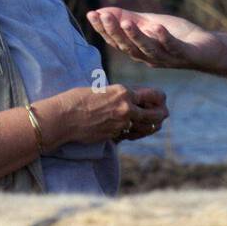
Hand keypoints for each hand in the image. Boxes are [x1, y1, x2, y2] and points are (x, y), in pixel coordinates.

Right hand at [42, 84, 168, 145]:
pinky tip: (136, 130)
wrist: (63, 118)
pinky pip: (132, 135)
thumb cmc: (77, 99)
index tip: (160, 99)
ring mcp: (121, 124)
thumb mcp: (102, 89)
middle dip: (162, 114)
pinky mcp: (115, 136)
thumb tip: (131, 98)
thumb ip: (120, 95)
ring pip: (147, 128)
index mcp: (124, 92)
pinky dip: (136, 133)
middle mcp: (127, 108)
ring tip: (153, 123)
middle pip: (157, 114)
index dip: (160, 97)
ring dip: (151, 126)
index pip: (154, 95)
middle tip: (164, 114)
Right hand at [86, 7, 223, 71]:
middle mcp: (150, 57)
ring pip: (147, 48)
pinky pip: (173, 47)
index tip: (92, 14)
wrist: (209, 50)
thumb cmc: (178, 36)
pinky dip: (164, 38)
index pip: (117, 41)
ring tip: (126, 21)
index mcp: (139, 51)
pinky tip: (156, 27)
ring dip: (136, 35)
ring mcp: (167, 58)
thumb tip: (101, 11)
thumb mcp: (149, 23)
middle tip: (103, 16)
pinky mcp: (184, 55)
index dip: (104, 29)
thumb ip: (128, 18)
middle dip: (115, 31)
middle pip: (128, 46)